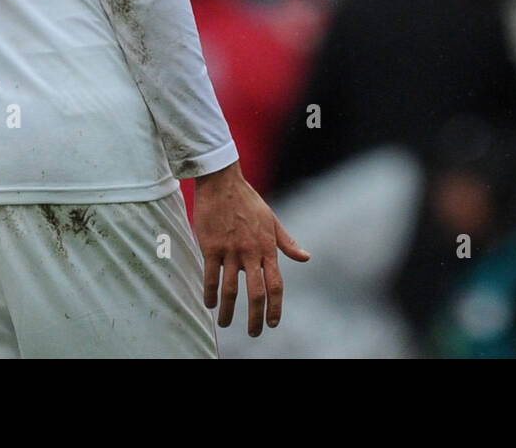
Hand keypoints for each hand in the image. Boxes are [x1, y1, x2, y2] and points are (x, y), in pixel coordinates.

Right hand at [194, 161, 309, 335]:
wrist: (223, 183)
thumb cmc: (248, 201)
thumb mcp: (272, 220)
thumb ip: (287, 242)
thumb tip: (306, 257)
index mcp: (267, 247)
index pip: (276, 284)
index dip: (276, 307)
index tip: (273, 323)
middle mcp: (251, 252)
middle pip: (256, 293)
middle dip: (255, 317)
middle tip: (254, 333)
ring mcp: (230, 251)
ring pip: (230, 290)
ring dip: (228, 311)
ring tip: (225, 323)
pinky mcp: (211, 247)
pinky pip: (210, 277)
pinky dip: (209, 294)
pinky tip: (209, 303)